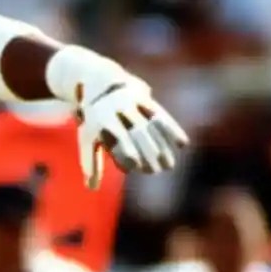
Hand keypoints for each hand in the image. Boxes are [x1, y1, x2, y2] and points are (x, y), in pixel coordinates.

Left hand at [75, 76, 189, 188]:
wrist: (101, 83)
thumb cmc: (95, 119)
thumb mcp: (87, 137)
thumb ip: (90, 162)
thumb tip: (91, 188)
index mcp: (102, 119)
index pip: (117, 135)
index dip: (126, 148)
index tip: (135, 164)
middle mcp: (119, 109)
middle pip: (137, 132)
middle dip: (147, 151)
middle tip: (155, 171)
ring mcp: (134, 103)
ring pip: (152, 125)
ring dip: (163, 145)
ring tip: (169, 165)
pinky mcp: (147, 100)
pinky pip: (162, 116)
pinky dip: (172, 129)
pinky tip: (183, 144)